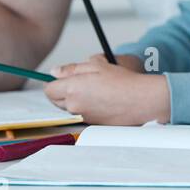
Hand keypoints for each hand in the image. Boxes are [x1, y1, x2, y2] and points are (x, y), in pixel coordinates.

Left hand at [46, 55, 168, 124]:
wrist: (141, 100)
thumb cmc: (122, 81)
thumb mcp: (97, 65)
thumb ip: (72, 68)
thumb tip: (55, 72)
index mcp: (72, 89)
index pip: (48, 89)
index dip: (54, 82)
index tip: (63, 77)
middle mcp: (74, 106)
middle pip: (56, 100)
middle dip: (63, 91)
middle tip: (81, 81)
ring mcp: (82, 117)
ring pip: (69, 108)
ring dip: (75, 99)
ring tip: (95, 90)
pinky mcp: (92, 124)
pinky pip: (81, 114)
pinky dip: (87, 107)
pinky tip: (102, 100)